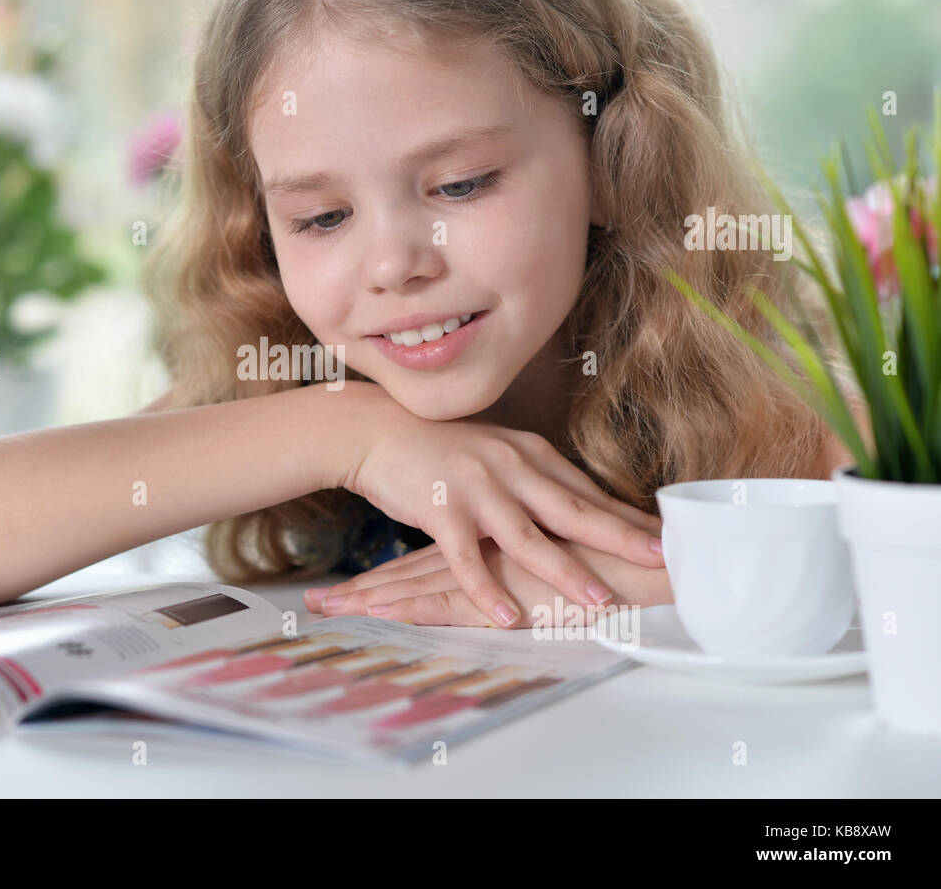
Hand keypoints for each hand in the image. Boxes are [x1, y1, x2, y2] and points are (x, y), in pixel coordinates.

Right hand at [332, 394, 663, 627]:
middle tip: (662, 561)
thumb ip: (535, 478)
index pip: (589, 492)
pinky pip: (467, 559)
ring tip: (598, 601)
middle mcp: (511, 468)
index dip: (629, 517)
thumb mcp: (497, 453)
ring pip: (527, 538)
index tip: (670, 537)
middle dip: (621, 539)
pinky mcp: (440, 510)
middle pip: (574, 510)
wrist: (377, 430)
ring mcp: (476, 488)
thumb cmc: (440, 449)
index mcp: (530, 454)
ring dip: (565, 572)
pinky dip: (488, 590)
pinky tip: (508, 617)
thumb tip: (579, 506)